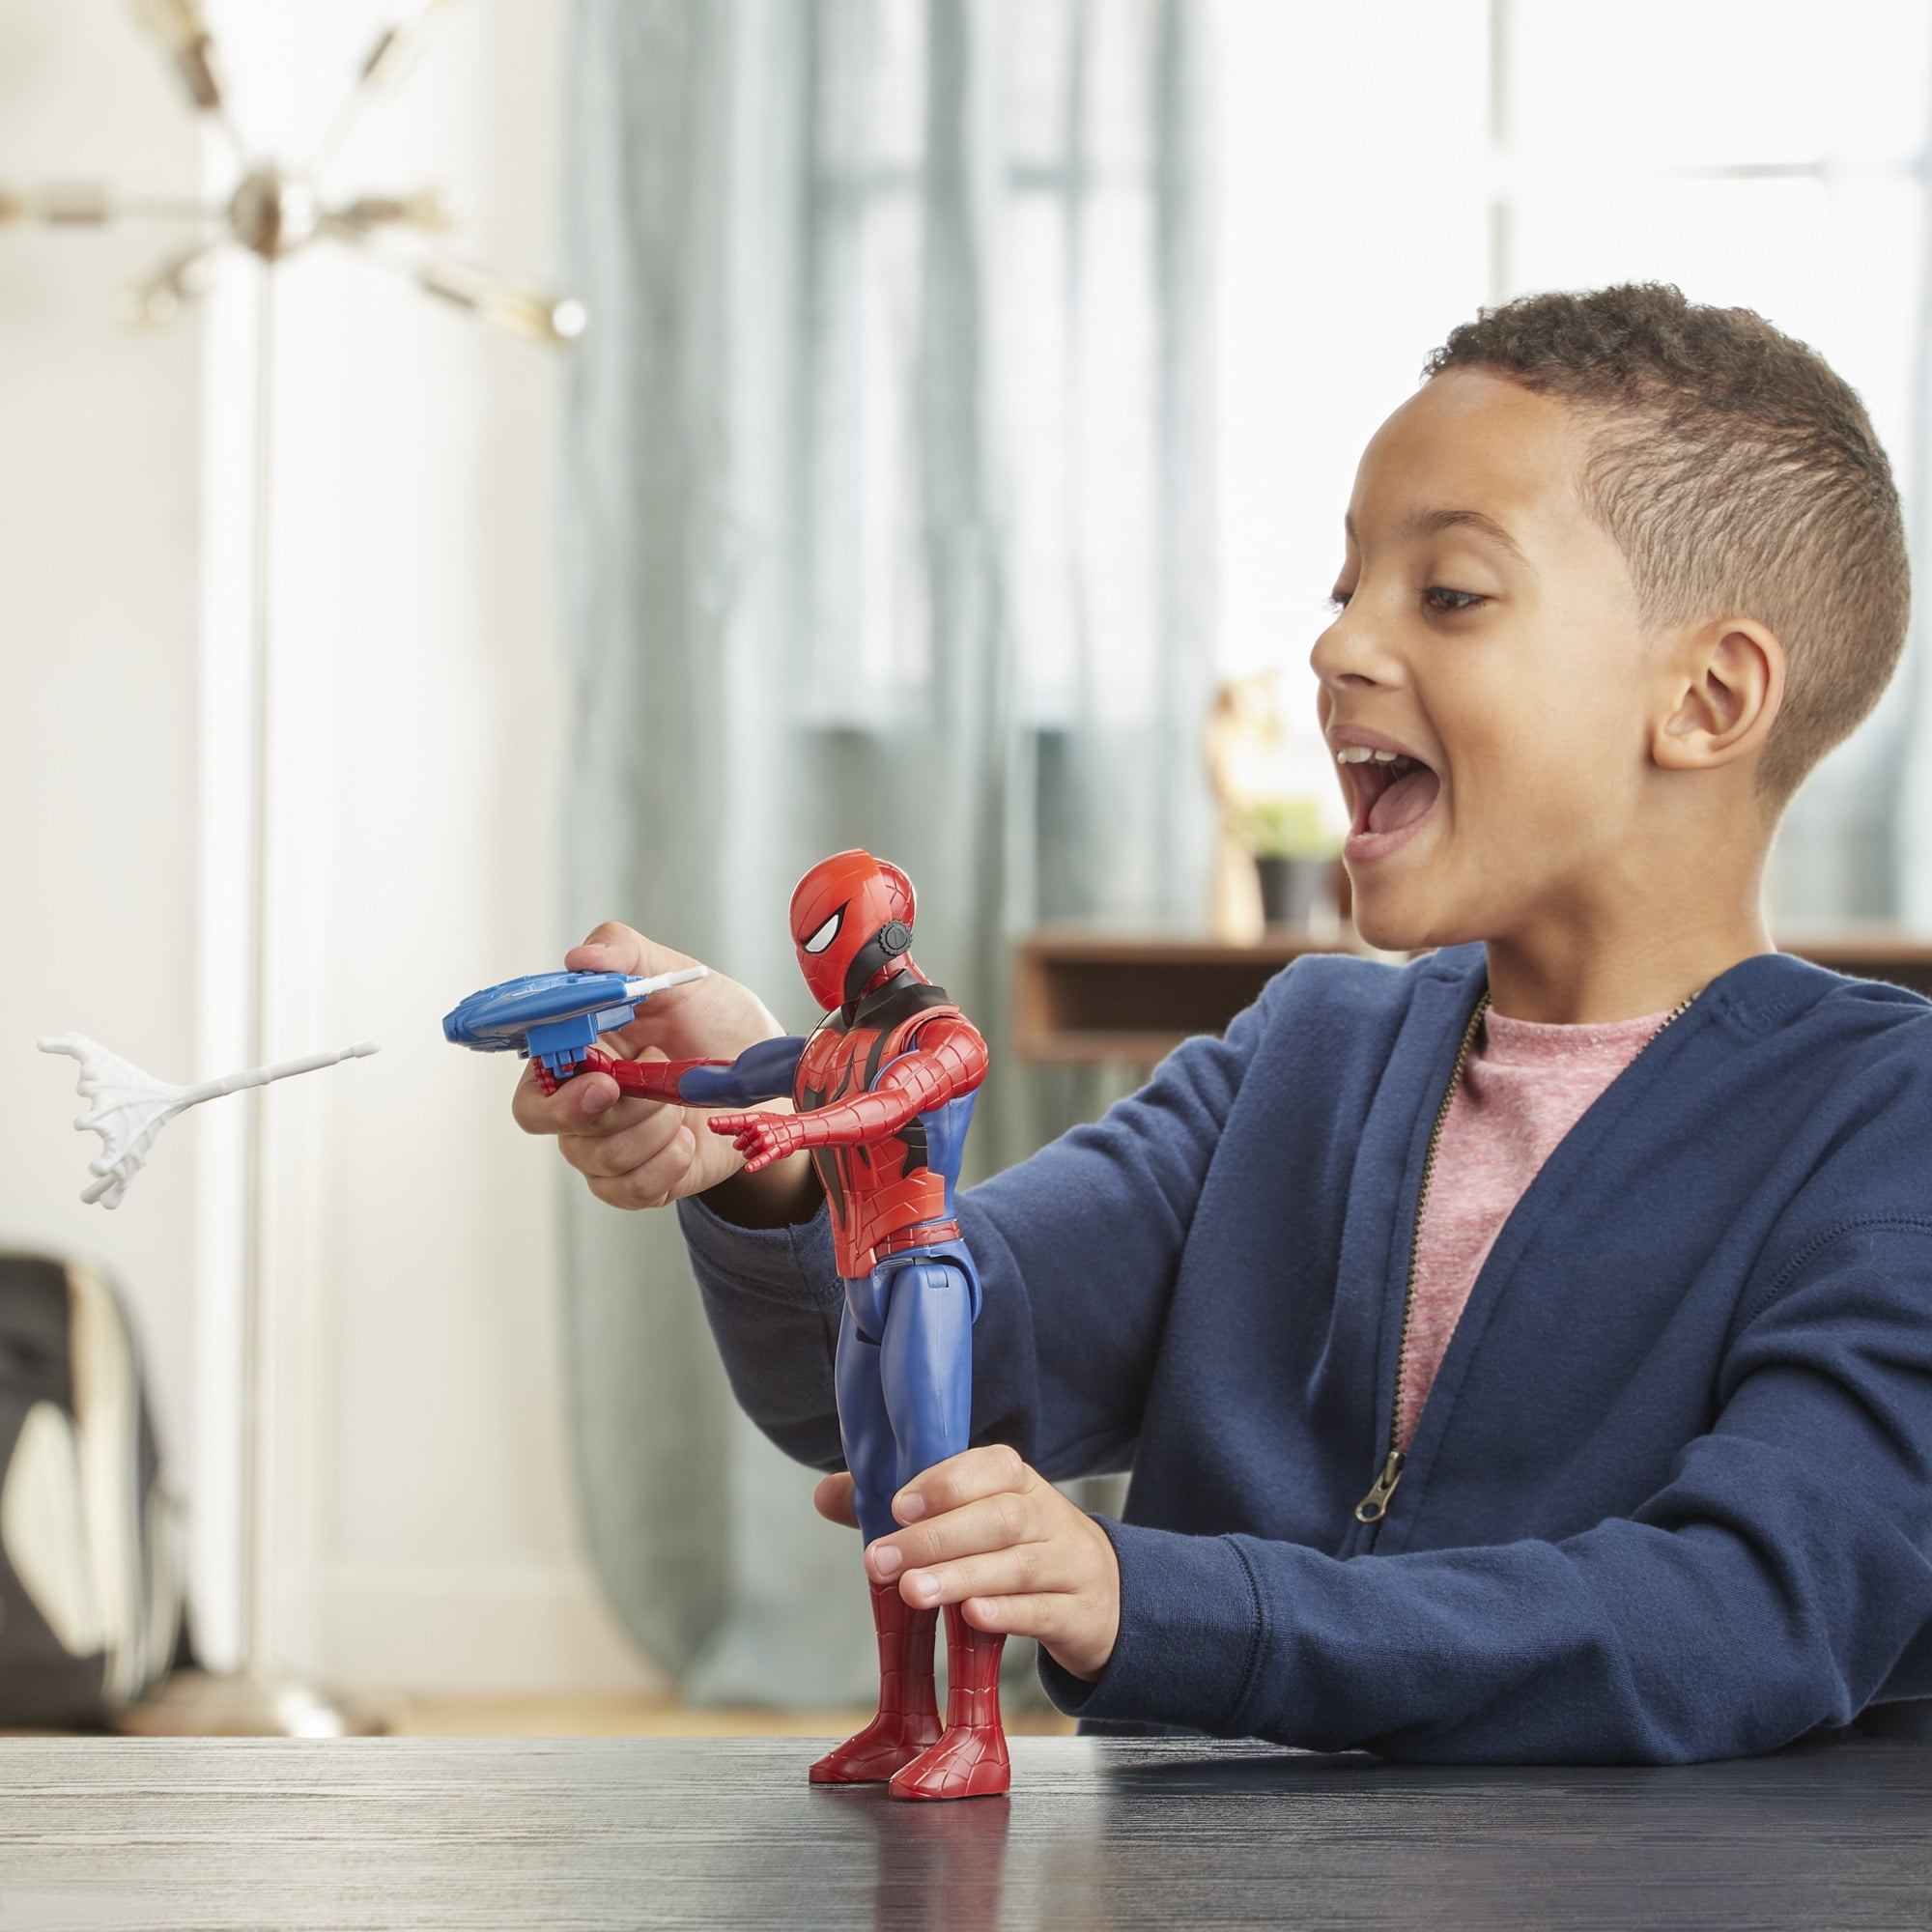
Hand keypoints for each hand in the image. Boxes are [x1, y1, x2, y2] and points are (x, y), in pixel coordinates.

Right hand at [511, 921, 811, 1216]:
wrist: (767, 1078)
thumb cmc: (717, 1024)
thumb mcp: (680, 978)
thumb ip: (627, 955)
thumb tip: (580, 958)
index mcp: (581, 1048)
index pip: (533, 1074)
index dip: (550, 1082)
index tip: (599, 1074)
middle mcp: (583, 1099)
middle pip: (545, 1119)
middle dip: (589, 1110)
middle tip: (629, 1088)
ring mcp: (608, 1143)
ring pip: (594, 1156)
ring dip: (647, 1129)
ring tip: (681, 1104)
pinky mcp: (640, 1180)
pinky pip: (629, 1190)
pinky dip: (663, 1166)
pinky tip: (688, 1140)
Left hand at [707, 1109, 810, 1172]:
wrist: (795, 1128)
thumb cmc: (769, 1124)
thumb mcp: (752, 1121)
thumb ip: (732, 1125)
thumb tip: (711, 1125)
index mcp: (753, 1118)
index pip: (736, 1120)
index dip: (723, 1122)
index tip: (710, 1123)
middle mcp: (761, 1127)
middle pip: (741, 1139)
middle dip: (740, 1143)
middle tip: (746, 1141)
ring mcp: (770, 1139)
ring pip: (751, 1149)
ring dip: (749, 1152)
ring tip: (755, 1149)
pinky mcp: (777, 1151)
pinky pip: (765, 1158)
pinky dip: (757, 1163)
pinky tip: (749, 1168)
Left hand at [815, 1446, 1120, 1681]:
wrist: (1105, 1595)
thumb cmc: (1020, 1549)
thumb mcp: (974, 1519)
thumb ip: (903, 1510)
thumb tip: (827, 1495)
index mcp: (1019, 1483)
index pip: (991, 1467)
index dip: (946, 1482)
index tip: (898, 1504)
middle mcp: (1048, 1516)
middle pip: (999, 1518)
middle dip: (937, 1538)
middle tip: (883, 1561)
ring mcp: (1070, 1564)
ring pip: (1018, 1565)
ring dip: (962, 1577)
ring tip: (914, 1591)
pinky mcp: (1080, 1613)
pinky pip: (1045, 1610)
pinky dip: (1008, 1613)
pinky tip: (973, 1618)